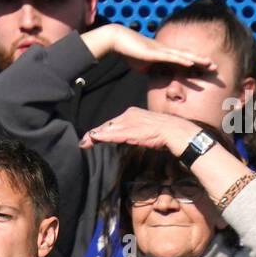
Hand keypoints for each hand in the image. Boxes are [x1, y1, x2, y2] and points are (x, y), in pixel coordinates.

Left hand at [81, 107, 202, 153]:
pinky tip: (93, 138)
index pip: (112, 123)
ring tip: (84, 143)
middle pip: (107, 125)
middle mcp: (127, 115)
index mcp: (131, 113)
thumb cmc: (162, 133)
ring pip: (107, 130)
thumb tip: (128, 138)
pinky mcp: (129, 131)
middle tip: (82, 142)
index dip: (101, 131)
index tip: (91, 138)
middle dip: (94, 134)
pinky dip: (102, 137)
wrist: (172, 130)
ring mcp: (128, 122)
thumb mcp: (145, 131)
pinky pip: (112, 134)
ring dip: (94, 137)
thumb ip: (134, 133)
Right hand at [85, 23, 214, 75]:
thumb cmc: (131, 52)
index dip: (196, 65)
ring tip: (209, 64)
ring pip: (183, 55)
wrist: (119, 40)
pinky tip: (191, 62)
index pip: (183, 60)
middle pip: (188, 56)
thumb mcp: (144, 66)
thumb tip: (156, 77)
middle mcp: (166, 50)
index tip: (207, 70)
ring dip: (197, 60)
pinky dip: (182, 59)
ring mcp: (162, 50)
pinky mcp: (155, 52)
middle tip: (215, 67)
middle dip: (202, 61)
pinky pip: (171, 57)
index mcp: (164, 54)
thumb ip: (152, 70)